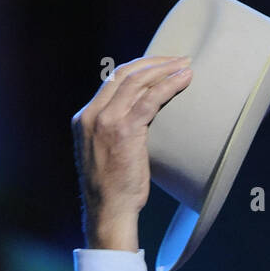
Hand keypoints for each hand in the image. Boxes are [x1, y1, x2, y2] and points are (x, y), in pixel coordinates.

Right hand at [71, 55, 192, 249]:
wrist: (109, 211)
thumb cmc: (113, 190)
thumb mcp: (105, 154)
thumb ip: (113, 133)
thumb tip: (137, 123)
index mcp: (84, 118)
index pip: (111, 81)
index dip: (137, 69)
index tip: (158, 65)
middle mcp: (92, 114)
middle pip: (124, 74)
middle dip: (153, 62)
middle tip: (177, 59)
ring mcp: (106, 121)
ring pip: (137, 82)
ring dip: (163, 69)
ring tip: (185, 65)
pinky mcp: (125, 131)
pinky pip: (150, 100)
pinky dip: (168, 86)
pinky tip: (184, 80)